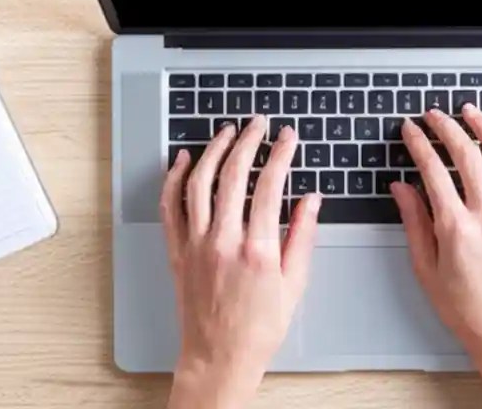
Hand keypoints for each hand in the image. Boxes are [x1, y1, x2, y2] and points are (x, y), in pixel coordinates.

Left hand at [160, 116, 321, 408]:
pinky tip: (184, 159)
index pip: (270, 185)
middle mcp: (223, 241)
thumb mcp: (294, 284)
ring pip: (200, 183)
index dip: (280, 154)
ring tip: (227, 131)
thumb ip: (302, 236)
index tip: (287, 137)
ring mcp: (195, 244)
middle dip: (248, 141)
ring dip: (213, 151)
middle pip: (233, 175)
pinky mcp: (177, 251)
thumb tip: (311, 200)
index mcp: (258, 249)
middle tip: (258, 124)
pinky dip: (175, 178)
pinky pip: (170, 206)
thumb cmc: (258, 327)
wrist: (219, 357)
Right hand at [393, 105, 481, 408]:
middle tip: (433, 115)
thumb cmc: (467, 308)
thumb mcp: (426, 269)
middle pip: (466, 154)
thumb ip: (414, 223)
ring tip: (471, 113)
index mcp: (456, 228)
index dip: (418, 143)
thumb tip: (401, 188)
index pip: (433, 170)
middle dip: (446, 127)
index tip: (410, 129)